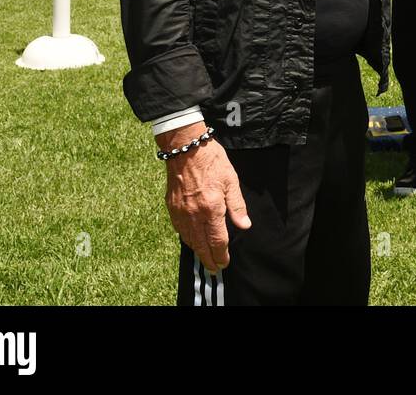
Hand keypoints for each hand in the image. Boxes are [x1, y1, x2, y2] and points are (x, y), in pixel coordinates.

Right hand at [160, 124, 250, 274]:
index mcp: (211, 209)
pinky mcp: (171, 206)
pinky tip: (192, 239)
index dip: (222, 254)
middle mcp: (194, 214)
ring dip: (198, 251)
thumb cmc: (212, 160)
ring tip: (206, 257)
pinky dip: (187, 238)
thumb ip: (237, 206)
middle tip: (215, 268)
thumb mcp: (231, 180)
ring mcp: (180, 212)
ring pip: (188, 239)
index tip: (225, 262)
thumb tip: (244, 225)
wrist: (185, 147)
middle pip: (201, 245)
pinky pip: (179, 229)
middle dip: (209, 259)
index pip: (217, 241)